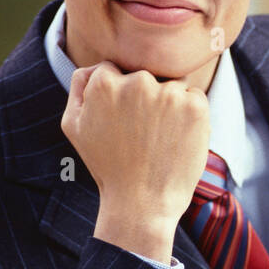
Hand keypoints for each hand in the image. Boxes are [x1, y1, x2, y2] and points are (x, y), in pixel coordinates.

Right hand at [60, 60, 209, 262]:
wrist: (142, 203)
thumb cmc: (107, 167)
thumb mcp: (74, 126)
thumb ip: (80, 87)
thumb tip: (96, 65)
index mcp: (104, 82)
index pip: (116, 70)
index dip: (121, 97)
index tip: (123, 122)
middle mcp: (137, 81)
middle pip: (146, 76)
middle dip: (146, 100)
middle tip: (142, 136)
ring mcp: (168, 93)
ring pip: (172, 85)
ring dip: (169, 105)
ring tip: (159, 139)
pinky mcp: (195, 106)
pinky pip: (194, 96)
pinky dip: (190, 114)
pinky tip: (177, 138)